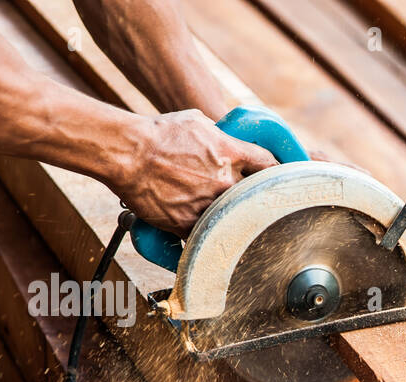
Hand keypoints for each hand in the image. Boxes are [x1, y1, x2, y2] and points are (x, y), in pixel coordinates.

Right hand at [114, 109, 276, 234]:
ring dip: (232, 218)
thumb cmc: (159, 133)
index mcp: (231, 153)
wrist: (127, 153)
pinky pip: (207, 234)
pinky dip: (207, 234)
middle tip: (258, 202)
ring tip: (227, 218)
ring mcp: (208, 205)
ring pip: (233, 218)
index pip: (269, 165)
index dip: (277, 171)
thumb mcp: (197, 122)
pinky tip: (209, 235)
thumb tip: (230, 141)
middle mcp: (224, 182)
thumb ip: (221, 136)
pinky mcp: (189, 223)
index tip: (278, 177)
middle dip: (257, 198)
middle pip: (257, 196)